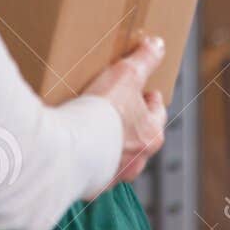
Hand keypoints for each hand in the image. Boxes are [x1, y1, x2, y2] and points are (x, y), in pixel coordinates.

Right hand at [82, 36, 167, 190]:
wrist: (71, 148)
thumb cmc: (101, 112)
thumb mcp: (126, 75)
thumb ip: (144, 60)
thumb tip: (158, 44)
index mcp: (151, 135)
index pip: (158, 114)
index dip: (150, 99)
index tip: (144, 90)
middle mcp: (138, 160)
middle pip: (140, 138)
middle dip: (131, 124)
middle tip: (118, 108)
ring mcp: (114, 174)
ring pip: (118, 157)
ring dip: (110, 144)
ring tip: (94, 128)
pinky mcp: (91, 185)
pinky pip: (93, 171)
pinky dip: (88, 160)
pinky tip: (76, 148)